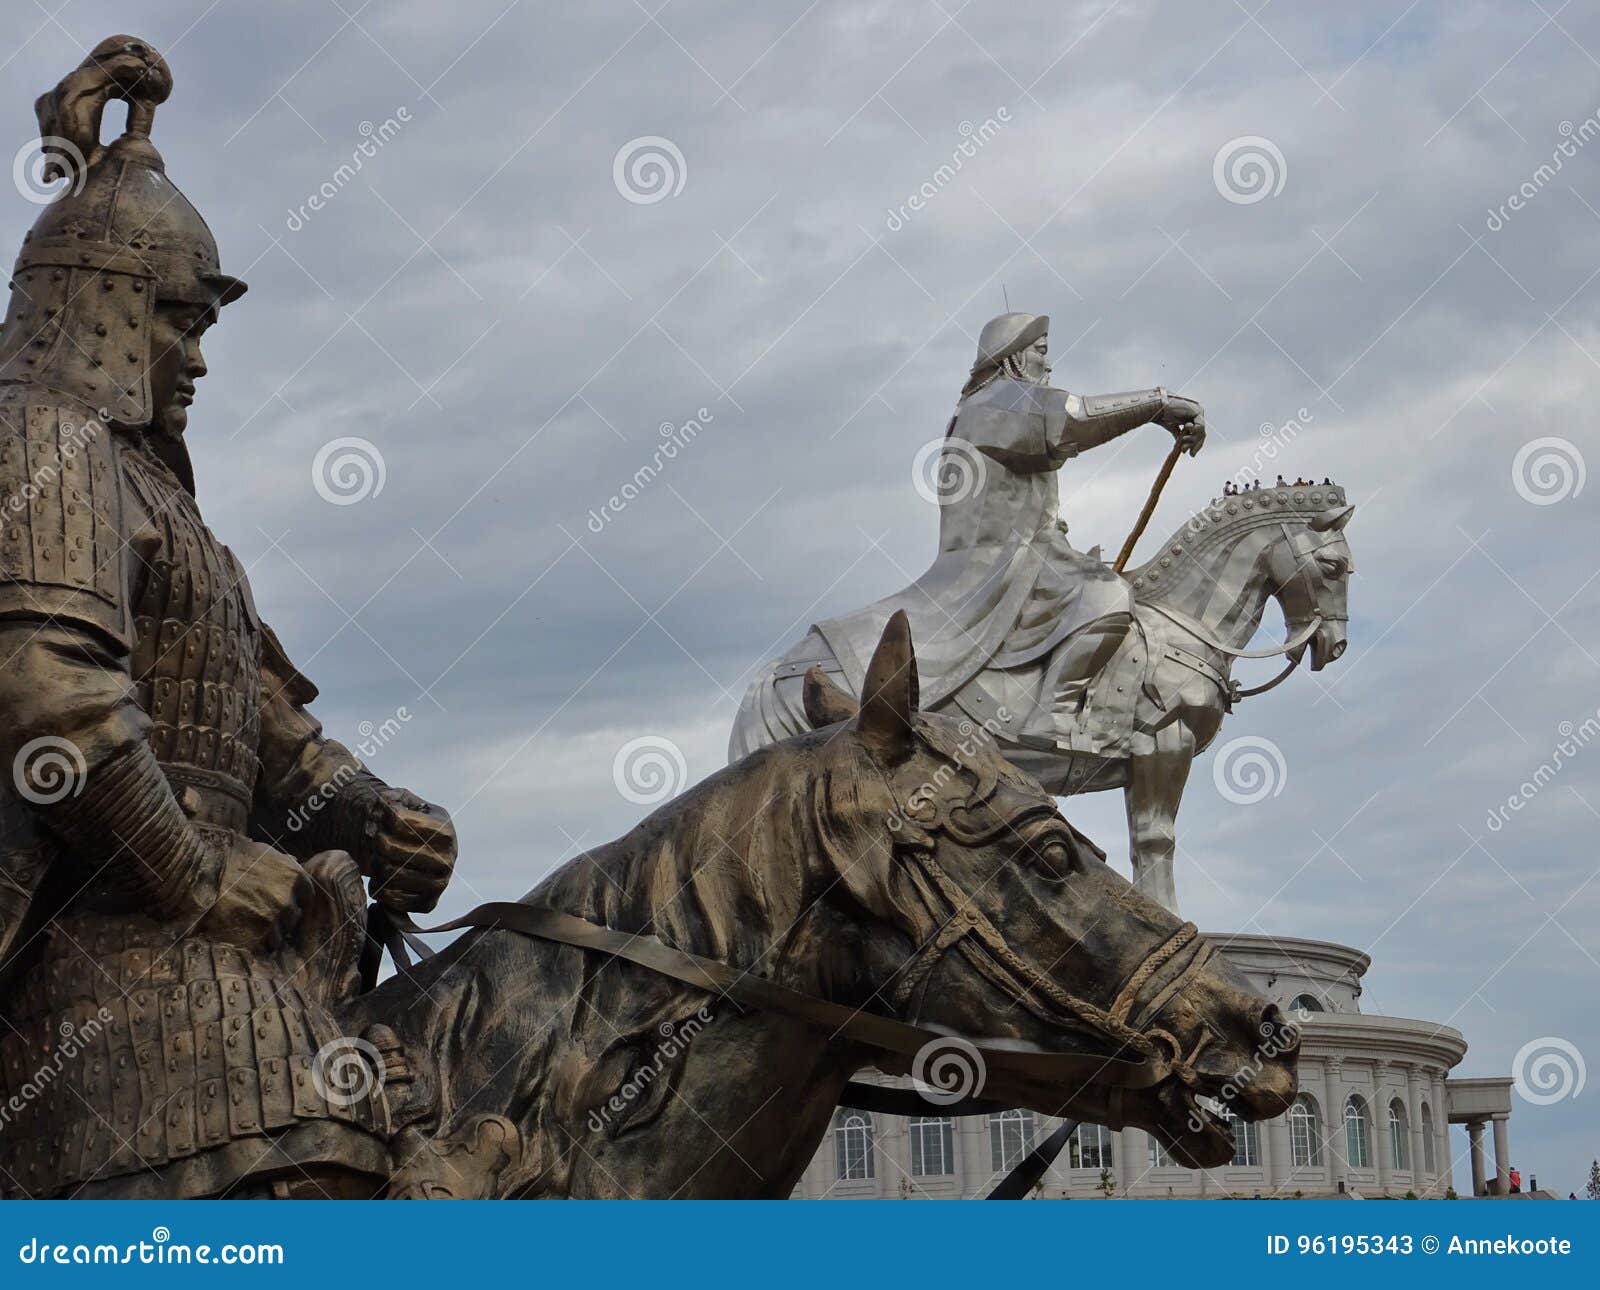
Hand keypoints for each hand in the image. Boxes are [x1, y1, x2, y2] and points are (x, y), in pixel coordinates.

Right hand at [200, 839, 310, 951]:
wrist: (202, 873)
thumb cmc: (231, 858)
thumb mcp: (263, 852)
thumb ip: (283, 861)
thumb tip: (294, 862)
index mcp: (295, 879)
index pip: (306, 897)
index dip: (295, 900)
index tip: (284, 903)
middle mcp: (288, 901)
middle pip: (293, 918)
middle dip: (283, 919)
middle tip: (264, 917)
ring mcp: (272, 921)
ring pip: (279, 937)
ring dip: (268, 935)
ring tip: (250, 930)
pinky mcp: (254, 937)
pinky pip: (261, 948)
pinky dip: (255, 945)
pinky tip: (243, 937)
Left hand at [365, 787, 456, 913]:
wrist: (425, 851)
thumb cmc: (412, 824)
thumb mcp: (408, 803)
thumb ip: (394, 799)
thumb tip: (385, 805)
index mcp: (445, 831)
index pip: (397, 820)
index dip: (382, 817)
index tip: (384, 819)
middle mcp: (448, 858)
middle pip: (388, 847)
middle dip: (376, 841)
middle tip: (376, 839)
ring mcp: (440, 883)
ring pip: (388, 873)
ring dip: (375, 864)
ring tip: (378, 857)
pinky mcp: (429, 903)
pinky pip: (392, 899)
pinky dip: (380, 888)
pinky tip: (382, 878)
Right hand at [1156, 394, 1205, 455]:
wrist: (1158, 409)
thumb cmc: (1163, 416)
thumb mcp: (1173, 428)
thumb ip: (1179, 434)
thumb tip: (1181, 443)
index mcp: (1191, 416)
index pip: (1198, 433)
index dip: (1195, 445)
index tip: (1191, 454)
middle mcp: (1196, 413)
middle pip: (1201, 433)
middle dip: (1195, 445)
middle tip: (1190, 454)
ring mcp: (1198, 411)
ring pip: (1201, 431)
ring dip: (1193, 442)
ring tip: (1184, 447)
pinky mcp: (1197, 411)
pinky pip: (1200, 426)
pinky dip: (1194, 434)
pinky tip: (1186, 437)